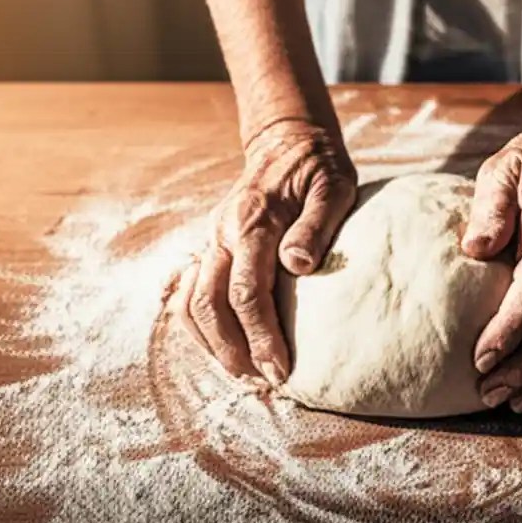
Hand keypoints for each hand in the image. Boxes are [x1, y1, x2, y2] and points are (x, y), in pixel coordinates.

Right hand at [185, 119, 356, 383]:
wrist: (286, 140)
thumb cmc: (319, 168)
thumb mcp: (334, 187)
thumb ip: (317, 225)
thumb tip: (299, 264)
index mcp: (253, 222)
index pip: (246, 292)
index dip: (261, 336)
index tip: (281, 370)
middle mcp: (222, 233)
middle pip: (208, 304)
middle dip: (231, 351)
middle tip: (262, 382)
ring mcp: (211, 240)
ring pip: (189, 302)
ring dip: (211, 344)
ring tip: (242, 373)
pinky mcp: (209, 246)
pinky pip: (187, 291)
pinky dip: (195, 323)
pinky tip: (217, 347)